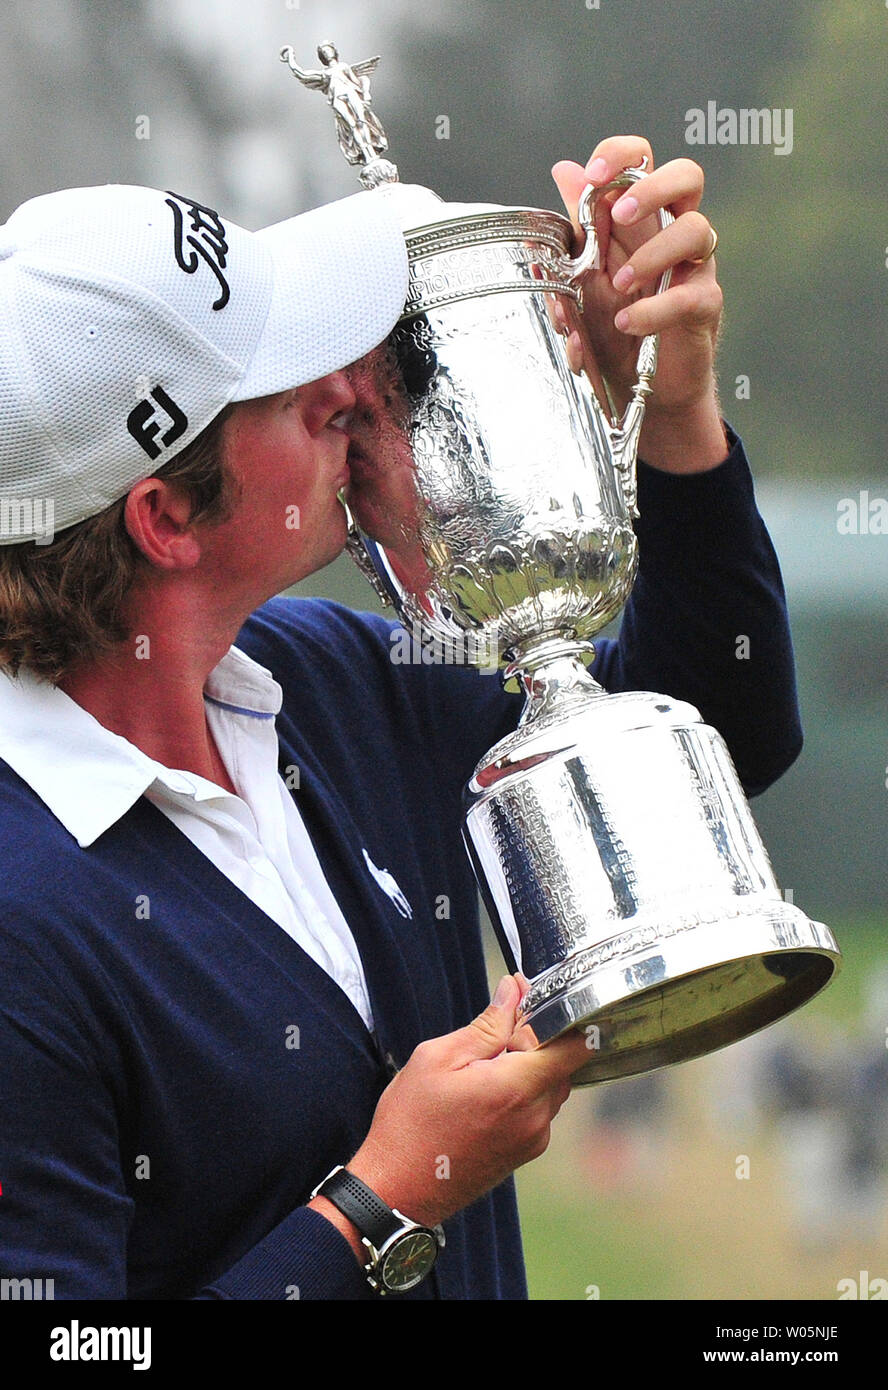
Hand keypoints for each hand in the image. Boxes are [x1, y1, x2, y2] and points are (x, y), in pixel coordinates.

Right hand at [316, 976, 588, 1243]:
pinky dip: (521, 1091)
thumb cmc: (410, 1123)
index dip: (563, 1017)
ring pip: (550, 1085)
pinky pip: (538, 1109)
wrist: (397, 1190)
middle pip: (562, 1063)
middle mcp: (536, 1117)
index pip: (576, 1047)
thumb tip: (514, 992)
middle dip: (537, 1040)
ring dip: (528, 1067)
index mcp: (517, 1088)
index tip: (536, 1002)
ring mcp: (533, 1139)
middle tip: (496, 1029)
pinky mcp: (524, 1152)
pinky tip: (483, 1091)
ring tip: (482, 1064)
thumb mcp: (438, 1058)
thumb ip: (486, 1024)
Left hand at [552, 136, 728, 471]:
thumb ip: (579, 226)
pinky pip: (690, 294)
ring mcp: (694, 266)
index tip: (592, 175)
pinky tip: (629, 322)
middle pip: (687, 175)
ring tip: (621, 285)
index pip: (643, 160)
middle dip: (651, 187)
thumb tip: (564, 169)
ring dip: (652, 253)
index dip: (621, 155)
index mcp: (641, 217)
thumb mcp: (585, 275)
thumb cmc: (612, 327)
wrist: (637, 387)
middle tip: (619, 215)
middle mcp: (673, 232)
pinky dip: (655, 308)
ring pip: (695, 229)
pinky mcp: (705, 305)